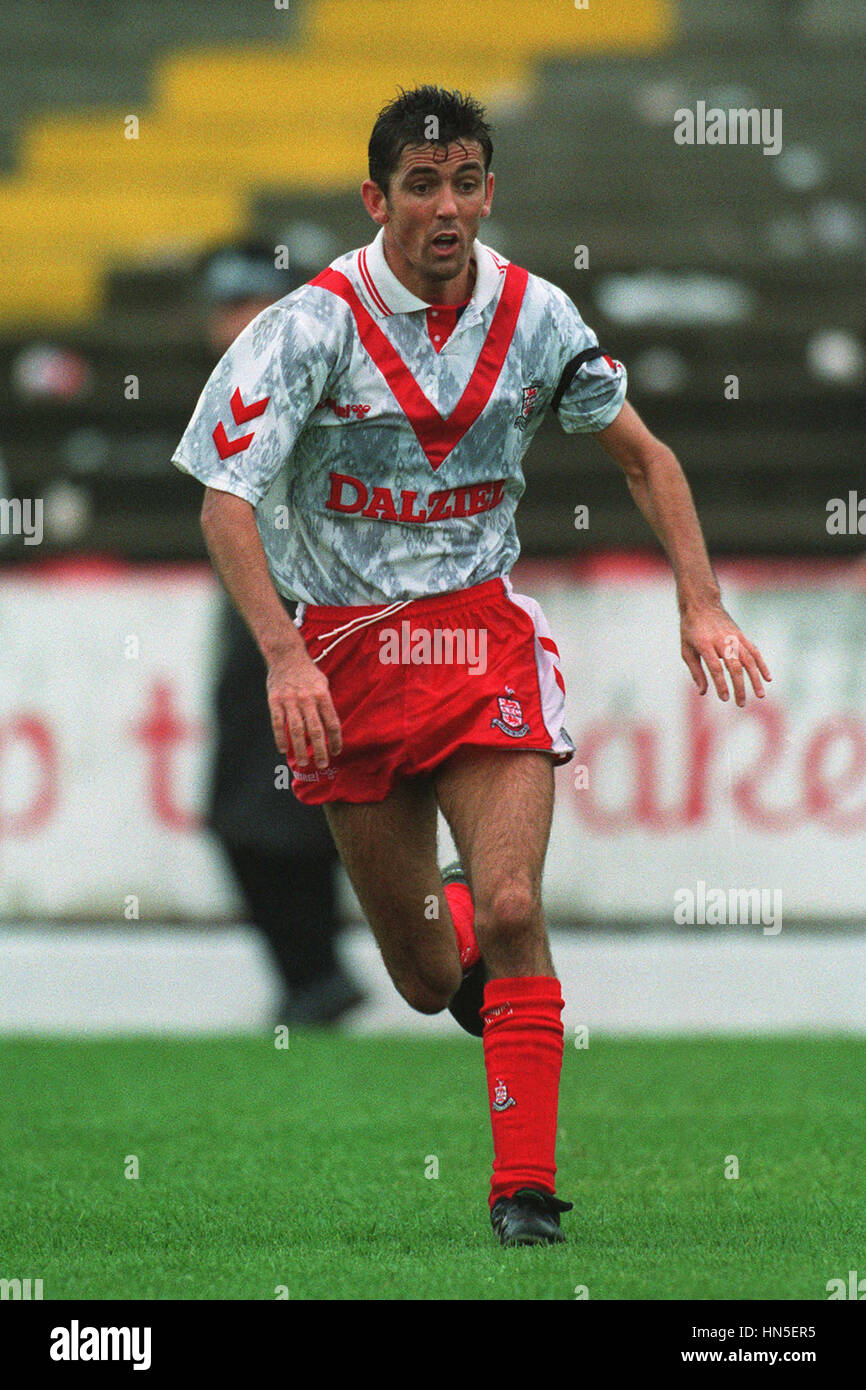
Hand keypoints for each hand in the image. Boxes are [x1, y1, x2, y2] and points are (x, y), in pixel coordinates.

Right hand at [266, 648, 341, 768]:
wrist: (286, 655)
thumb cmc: (307, 673)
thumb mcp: (323, 683)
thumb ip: (326, 704)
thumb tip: (331, 729)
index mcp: (322, 694)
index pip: (332, 722)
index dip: (335, 740)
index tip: (336, 752)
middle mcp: (307, 698)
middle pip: (315, 730)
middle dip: (319, 750)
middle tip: (322, 765)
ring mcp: (289, 700)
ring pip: (296, 730)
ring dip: (299, 749)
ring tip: (303, 763)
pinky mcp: (274, 700)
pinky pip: (277, 723)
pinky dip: (280, 738)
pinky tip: (283, 749)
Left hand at [680, 602, 770, 706]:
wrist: (702, 604)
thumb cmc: (691, 630)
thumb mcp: (686, 650)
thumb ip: (695, 672)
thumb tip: (703, 692)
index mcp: (705, 644)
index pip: (715, 668)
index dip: (721, 684)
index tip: (725, 698)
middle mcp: (722, 641)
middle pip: (734, 666)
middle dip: (739, 687)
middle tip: (741, 704)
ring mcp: (734, 637)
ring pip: (748, 660)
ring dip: (755, 679)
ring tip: (760, 695)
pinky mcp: (741, 635)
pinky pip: (754, 651)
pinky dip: (762, 665)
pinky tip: (767, 678)